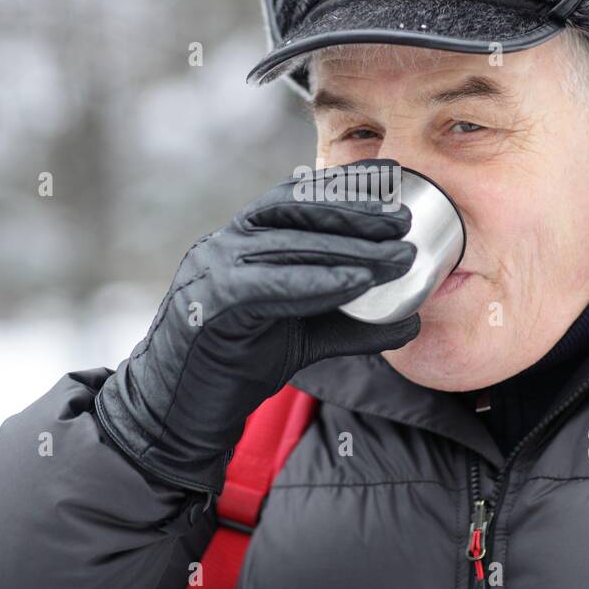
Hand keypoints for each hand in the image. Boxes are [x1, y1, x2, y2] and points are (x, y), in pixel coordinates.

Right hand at [94, 159, 420, 495]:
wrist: (177, 412)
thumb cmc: (237, 366)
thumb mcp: (305, 337)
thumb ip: (352, 323)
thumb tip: (411, 320)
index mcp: (243, 239)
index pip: (297, 195)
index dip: (347, 183)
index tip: (394, 176)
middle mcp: (225, 243)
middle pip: (295, 208)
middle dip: (354, 208)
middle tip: (404, 219)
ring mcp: (212, 267)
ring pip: (288, 244)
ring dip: (349, 246)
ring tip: (395, 254)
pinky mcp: (210, 302)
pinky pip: (269, 284)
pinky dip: (317, 282)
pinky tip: (358, 283)